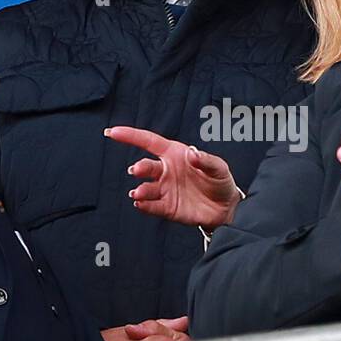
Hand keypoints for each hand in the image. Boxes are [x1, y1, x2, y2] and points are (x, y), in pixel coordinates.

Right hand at [105, 126, 240, 230]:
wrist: (226, 208)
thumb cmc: (219, 181)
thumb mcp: (218, 167)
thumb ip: (205, 160)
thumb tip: (192, 154)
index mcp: (175, 154)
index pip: (149, 142)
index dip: (131, 136)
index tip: (114, 132)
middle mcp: (166, 171)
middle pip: (147, 167)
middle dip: (140, 168)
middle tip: (137, 170)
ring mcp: (165, 189)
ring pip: (147, 188)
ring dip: (140, 190)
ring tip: (138, 193)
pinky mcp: (167, 208)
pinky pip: (153, 206)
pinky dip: (145, 206)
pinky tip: (141, 204)